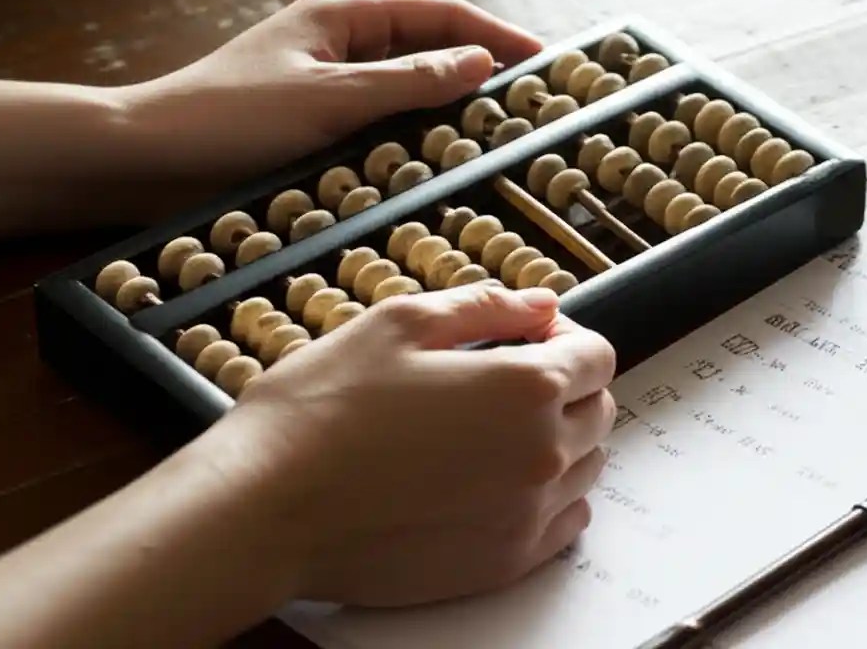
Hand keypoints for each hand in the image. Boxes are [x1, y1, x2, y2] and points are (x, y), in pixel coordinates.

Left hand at [124, 0, 542, 180]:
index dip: (496, 36)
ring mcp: (328, 83)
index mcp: (344, 16)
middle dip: (481, 70)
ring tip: (497, 138)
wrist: (147, 159)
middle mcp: (341, 42)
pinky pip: (381, 122)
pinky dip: (413, 136)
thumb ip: (409, 81)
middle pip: (430, 47)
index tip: (544, 64)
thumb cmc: (229, 119)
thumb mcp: (331, 99)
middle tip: (530, 108)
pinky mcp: (314, 123)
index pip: (441, 14)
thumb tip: (480, 63)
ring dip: (448, 108)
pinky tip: (436, 164)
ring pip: (407, 88)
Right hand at [201, 282, 616, 606]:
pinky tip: (494, 481)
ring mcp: (529, 516)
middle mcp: (544, 455)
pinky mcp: (505, 564)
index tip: (523, 335)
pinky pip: (565, 522)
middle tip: (501, 378)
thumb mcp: (399, 325)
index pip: (596, 355)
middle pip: (598, 409)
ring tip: (491, 431)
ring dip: (559, 439)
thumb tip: (541, 303)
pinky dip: (548, 496)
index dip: (563, 334)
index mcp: (526, 388)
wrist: (268, 509)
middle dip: (566, 384)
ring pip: (586, 466)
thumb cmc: (322, 410)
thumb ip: (487, 307)